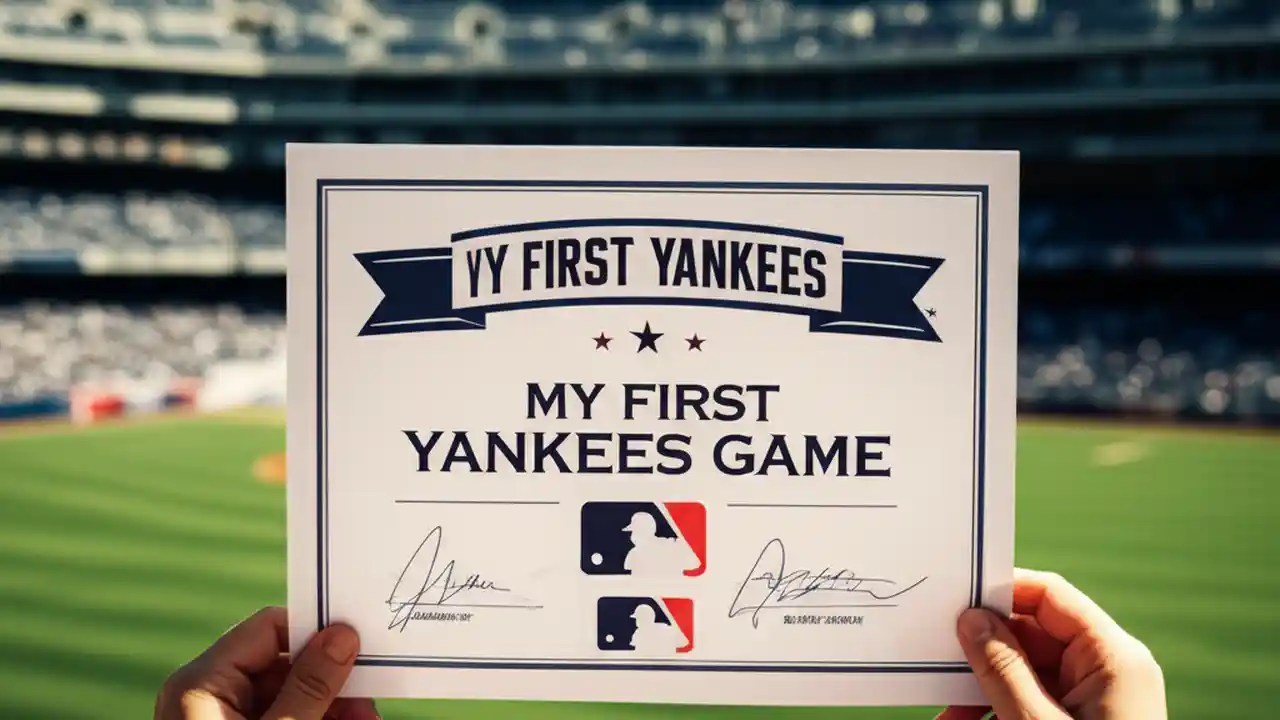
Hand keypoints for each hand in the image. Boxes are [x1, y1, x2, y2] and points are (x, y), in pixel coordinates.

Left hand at [155, 607, 378, 719]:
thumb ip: (309, 687)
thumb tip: (343, 636)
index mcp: (202, 683)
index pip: (267, 628)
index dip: (314, 631)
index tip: (357, 642)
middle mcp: (209, 696)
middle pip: (284, 665)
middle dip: (333, 683)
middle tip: (371, 699)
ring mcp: (222, 719)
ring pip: (291, 696)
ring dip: (333, 707)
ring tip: (368, 719)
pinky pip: (284, 717)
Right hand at [938, 569, 1165, 719]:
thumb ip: (1002, 667)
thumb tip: (972, 619)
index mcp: (1113, 656)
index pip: (1049, 596)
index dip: (1001, 592)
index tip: (953, 600)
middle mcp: (1108, 670)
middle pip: (1033, 635)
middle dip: (983, 653)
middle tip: (935, 664)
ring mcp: (1097, 699)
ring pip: (1027, 672)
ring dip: (982, 690)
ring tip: (946, 716)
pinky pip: (1034, 702)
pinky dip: (999, 711)